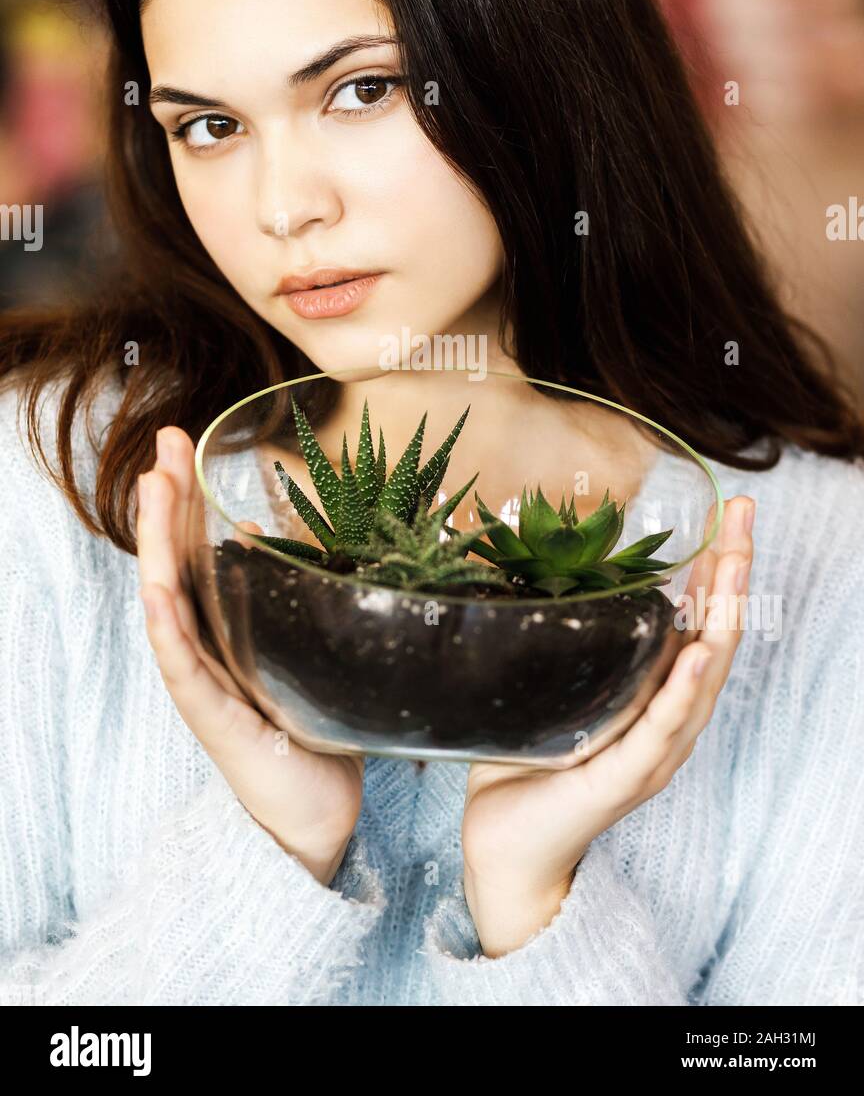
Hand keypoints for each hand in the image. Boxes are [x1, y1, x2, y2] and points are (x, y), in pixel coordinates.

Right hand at [136, 425, 365, 884]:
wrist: (316, 814)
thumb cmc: (315, 730)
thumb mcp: (310, 651)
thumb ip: (302, 603)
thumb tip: (304, 543)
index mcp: (224, 629)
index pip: (195, 548)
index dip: (186, 495)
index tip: (183, 442)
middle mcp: (204, 649)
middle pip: (174, 562)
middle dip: (166, 502)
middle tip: (165, 443)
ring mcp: (202, 683)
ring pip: (169, 602)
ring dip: (158, 545)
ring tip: (154, 490)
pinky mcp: (214, 720)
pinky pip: (185, 669)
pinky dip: (168, 629)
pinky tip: (157, 591)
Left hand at [460, 494, 755, 956]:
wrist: (505, 849)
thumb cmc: (524, 767)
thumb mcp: (548, 689)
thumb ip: (557, 640)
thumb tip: (533, 566)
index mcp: (654, 697)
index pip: (699, 622)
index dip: (719, 569)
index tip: (730, 512)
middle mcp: (667, 723)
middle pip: (715, 637)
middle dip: (733, 574)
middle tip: (743, 515)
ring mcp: (652, 753)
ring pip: (701, 676)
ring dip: (719, 616)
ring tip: (732, 564)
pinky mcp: (624, 780)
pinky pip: (661, 730)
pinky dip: (682, 691)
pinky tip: (696, 655)